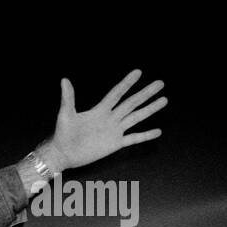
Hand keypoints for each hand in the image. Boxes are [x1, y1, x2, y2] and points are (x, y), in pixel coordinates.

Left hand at [45, 69, 166, 172]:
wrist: (63, 154)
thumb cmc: (62, 134)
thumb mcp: (65, 114)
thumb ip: (68, 98)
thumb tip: (64, 79)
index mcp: (100, 110)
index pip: (116, 93)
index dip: (127, 83)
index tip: (138, 72)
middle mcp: (110, 118)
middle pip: (131, 103)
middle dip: (146, 93)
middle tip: (160, 83)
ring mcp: (114, 131)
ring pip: (136, 117)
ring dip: (150, 109)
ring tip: (164, 100)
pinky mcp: (115, 144)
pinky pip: (134, 138)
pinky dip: (146, 135)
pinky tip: (158, 131)